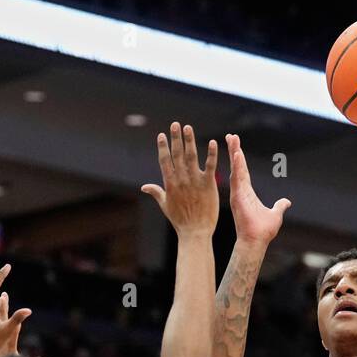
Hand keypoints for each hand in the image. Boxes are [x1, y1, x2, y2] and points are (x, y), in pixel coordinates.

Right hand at [141, 122, 219, 236]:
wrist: (195, 232)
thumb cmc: (180, 220)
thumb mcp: (165, 205)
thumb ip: (156, 192)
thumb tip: (144, 186)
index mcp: (170, 183)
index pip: (165, 160)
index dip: (163, 147)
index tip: (162, 135)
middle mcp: (181, 179)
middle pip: (177, 154)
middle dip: (175, 138)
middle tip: (175, 124)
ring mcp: (195, 181)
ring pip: (191, 156)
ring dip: (189, 141)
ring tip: (188, 127)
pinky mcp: (209, 184)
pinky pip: (210, 166)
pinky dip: (211, 154)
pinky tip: (213, 142)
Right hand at [226, 133, 289, 244]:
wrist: (256, 241)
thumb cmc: (263, 231)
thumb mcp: (275, 214)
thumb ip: (280, 206)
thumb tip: (286, 202)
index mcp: (248, 193)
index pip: (243, 172)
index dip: (240, 159)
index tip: (236, 146)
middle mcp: (241, 191)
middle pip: (237, 166)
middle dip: (234, 150)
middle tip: (230, 136)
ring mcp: (238, 193)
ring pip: (236, 169)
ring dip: (234, 153)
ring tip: (232, 138)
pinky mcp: (238, 196)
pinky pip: (237, 177)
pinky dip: (237, 165)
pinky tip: (237, 153)